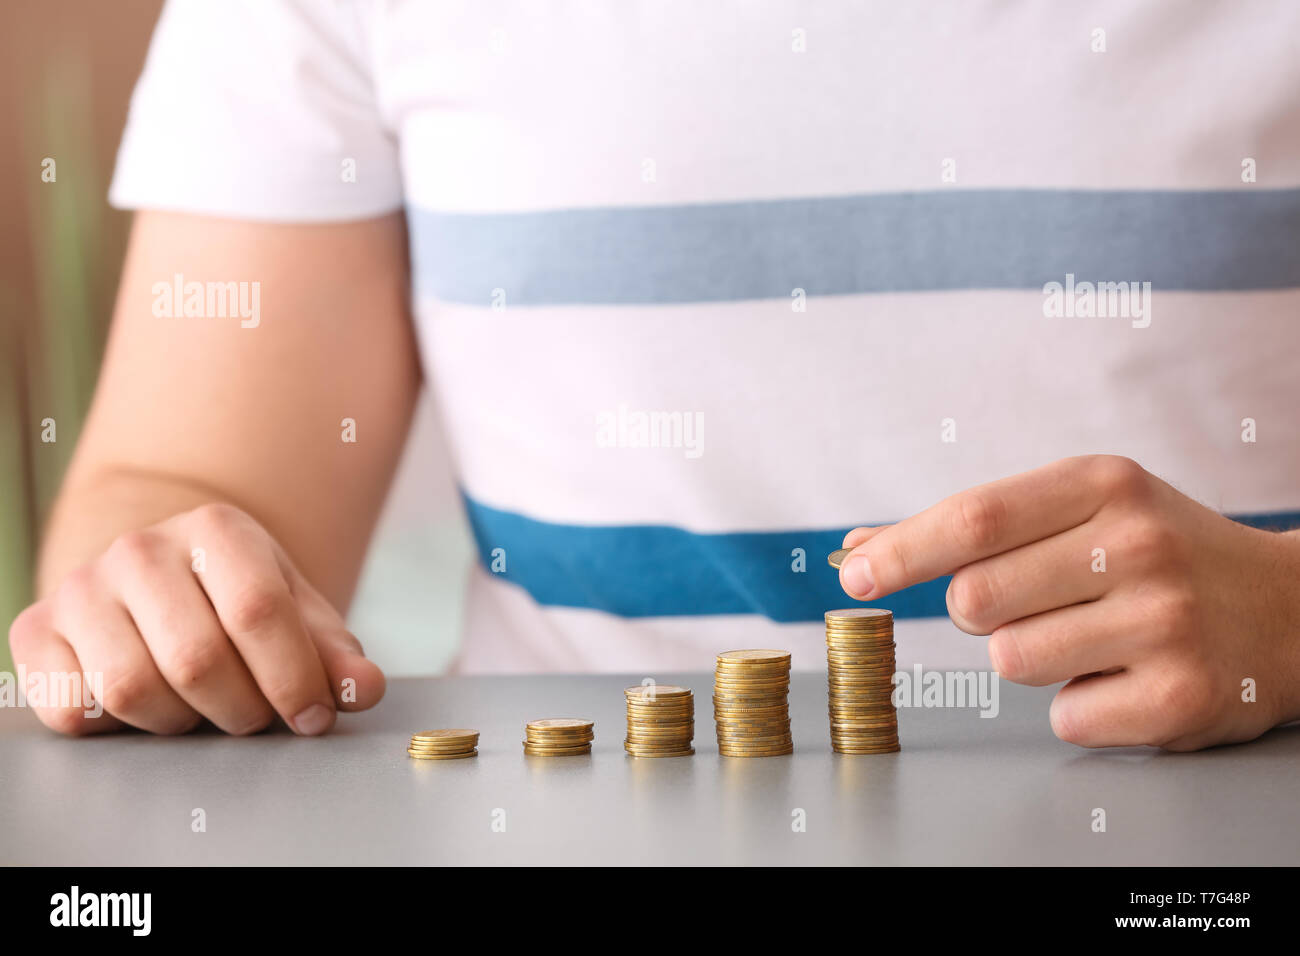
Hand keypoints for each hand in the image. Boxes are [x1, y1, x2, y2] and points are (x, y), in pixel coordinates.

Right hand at [8, 503, 384, 735]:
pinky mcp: (37, 630)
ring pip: (134, 691)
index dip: (293, 678)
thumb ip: (334, 652)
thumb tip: (363, 689)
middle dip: (242, 709)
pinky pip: (76, 710)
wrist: (157, 575)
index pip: (258, 612)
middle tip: (256, 714)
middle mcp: (140, 549)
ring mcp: (81, 587)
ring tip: (202, 706)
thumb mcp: (295, 610)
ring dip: (182, 721)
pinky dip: (119, 728)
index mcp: (216, 530)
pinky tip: (149, 702)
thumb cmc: (236, 598)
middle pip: (198, 660)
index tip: (312, 715)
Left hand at [838, 455, 1299, 749]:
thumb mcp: (1086, 507)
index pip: (976, 516)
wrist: (1288, 610)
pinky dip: (1081, 705)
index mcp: (1106, 485)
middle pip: (977, 597)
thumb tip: (858, 548)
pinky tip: (1126, 676)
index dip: (903, 549)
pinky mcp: (1179, 697)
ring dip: (1031, 658)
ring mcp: (1164, 623)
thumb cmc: (1157, 553)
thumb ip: (978, 526)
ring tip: (1092, 636)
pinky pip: (1064, 717)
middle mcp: (1139, 546)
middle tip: (1033, 601)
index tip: (850, 573)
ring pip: (1011, 660)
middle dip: (978, 610)